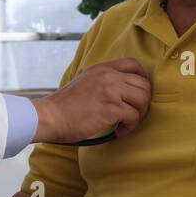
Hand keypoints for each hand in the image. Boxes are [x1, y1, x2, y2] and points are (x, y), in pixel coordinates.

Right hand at [31, 57, 151, 141]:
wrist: (50, 116)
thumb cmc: (65, 106)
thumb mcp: (85, 82)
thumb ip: (103, 80)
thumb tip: (122, 90)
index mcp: (102, 68)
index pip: (134, 64)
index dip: (142, 79)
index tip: (136, 94)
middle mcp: (109, 76)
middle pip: (144, 85)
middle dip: (143, 103)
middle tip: (133, 114)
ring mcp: (111, 91)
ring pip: (143, 100)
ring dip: (138, 115)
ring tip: (125, 124)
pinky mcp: (111, 108)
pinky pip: (134, 117)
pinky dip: (129, 127)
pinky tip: (118, 132)